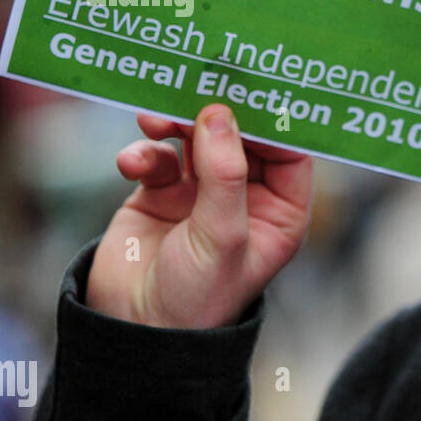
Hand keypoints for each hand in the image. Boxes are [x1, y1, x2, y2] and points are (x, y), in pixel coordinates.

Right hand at [86, 103, 313, 328]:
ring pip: (196, 138)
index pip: (288, 150)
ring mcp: (201, 193)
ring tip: (154, 121)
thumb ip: (224, 174)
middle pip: (239, 136)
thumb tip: (219, 114)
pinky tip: (132, 163)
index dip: (269, 120)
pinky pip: (157, 156)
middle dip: (215, 113)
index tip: (243, 93)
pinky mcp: (159, 193)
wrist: (132, 333)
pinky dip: (144, 151)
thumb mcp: (222, 236)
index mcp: (280, 211)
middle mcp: (245, 198)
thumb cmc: (196, 298)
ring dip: (175, 124)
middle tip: (194, 87)